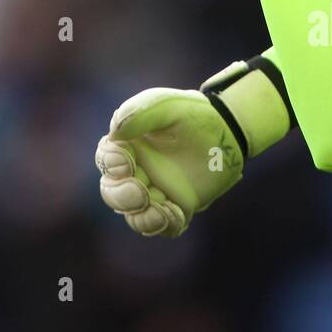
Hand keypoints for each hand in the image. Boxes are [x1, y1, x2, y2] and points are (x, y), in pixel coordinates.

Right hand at [95, 85, 244, 238]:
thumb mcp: (166, 104)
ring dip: (143, 218)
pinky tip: (178, 212)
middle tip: (141, 191)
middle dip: (122, 196)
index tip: (126, 161)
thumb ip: (139, 112)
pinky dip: (167, 225)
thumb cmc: (189, 114)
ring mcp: (155, 193)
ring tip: (163, 209)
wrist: (225, 131)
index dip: (111, 164)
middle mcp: (136, 173)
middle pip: (113, 194)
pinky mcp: (176, 208)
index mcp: (127, 147)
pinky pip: (165, 227)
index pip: (106, 160)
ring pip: (135, 217)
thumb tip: (114, 132)